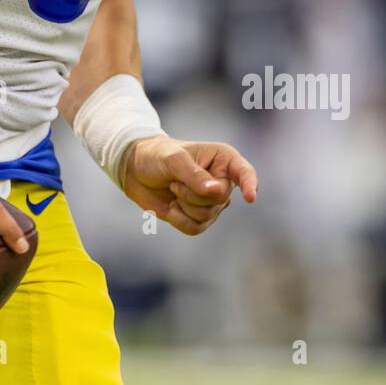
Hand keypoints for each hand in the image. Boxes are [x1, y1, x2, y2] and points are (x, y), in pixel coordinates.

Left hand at [122, 136, 257, 235]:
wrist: (135, 170)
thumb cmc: (157, 155)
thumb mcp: (173, 160)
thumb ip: (194, 175)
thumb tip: (215, 191)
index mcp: (222, 158)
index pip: (244, 172)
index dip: (250, 184)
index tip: (250, 197)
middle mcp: (222, 180)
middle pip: (220, 199)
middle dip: (193, 194)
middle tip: (175, 181)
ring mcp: (211, 201)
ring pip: (208, 216)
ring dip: (184, 205)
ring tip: (173, 188)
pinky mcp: (198, 217)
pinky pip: (196, 229)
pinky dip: (179, 220)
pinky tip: (171, 207)